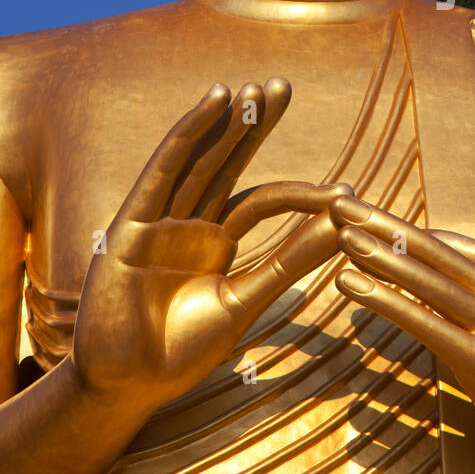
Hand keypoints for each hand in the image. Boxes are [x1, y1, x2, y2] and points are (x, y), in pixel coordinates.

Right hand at [73, 80, 350, 413]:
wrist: (129, 387)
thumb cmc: (182, 351)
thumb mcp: (244, 302)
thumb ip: (288, 262)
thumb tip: (343, 224)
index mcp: (216, 243)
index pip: (263, 201)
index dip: (302, 193)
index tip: (346, 193)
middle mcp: (188, 223)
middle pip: (226, 162)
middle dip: (253, 124)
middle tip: (283, 86)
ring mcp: (159, 220)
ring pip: (198, 158)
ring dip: (224, 122)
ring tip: (253, 89)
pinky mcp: (131, 223)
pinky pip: (164, 169)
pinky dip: (189, 134)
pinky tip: (214, 103)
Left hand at [329, 195, 474, 473]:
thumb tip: (448, 281)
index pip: (457, 245)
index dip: (410, 232)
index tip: (370, 216)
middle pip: (437, 249)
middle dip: (384, 223)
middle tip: (340, 200)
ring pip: (428, 280)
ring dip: (378, 254)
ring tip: (339, 234)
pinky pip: (425, 322)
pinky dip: (384, 298)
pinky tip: (352, 284)